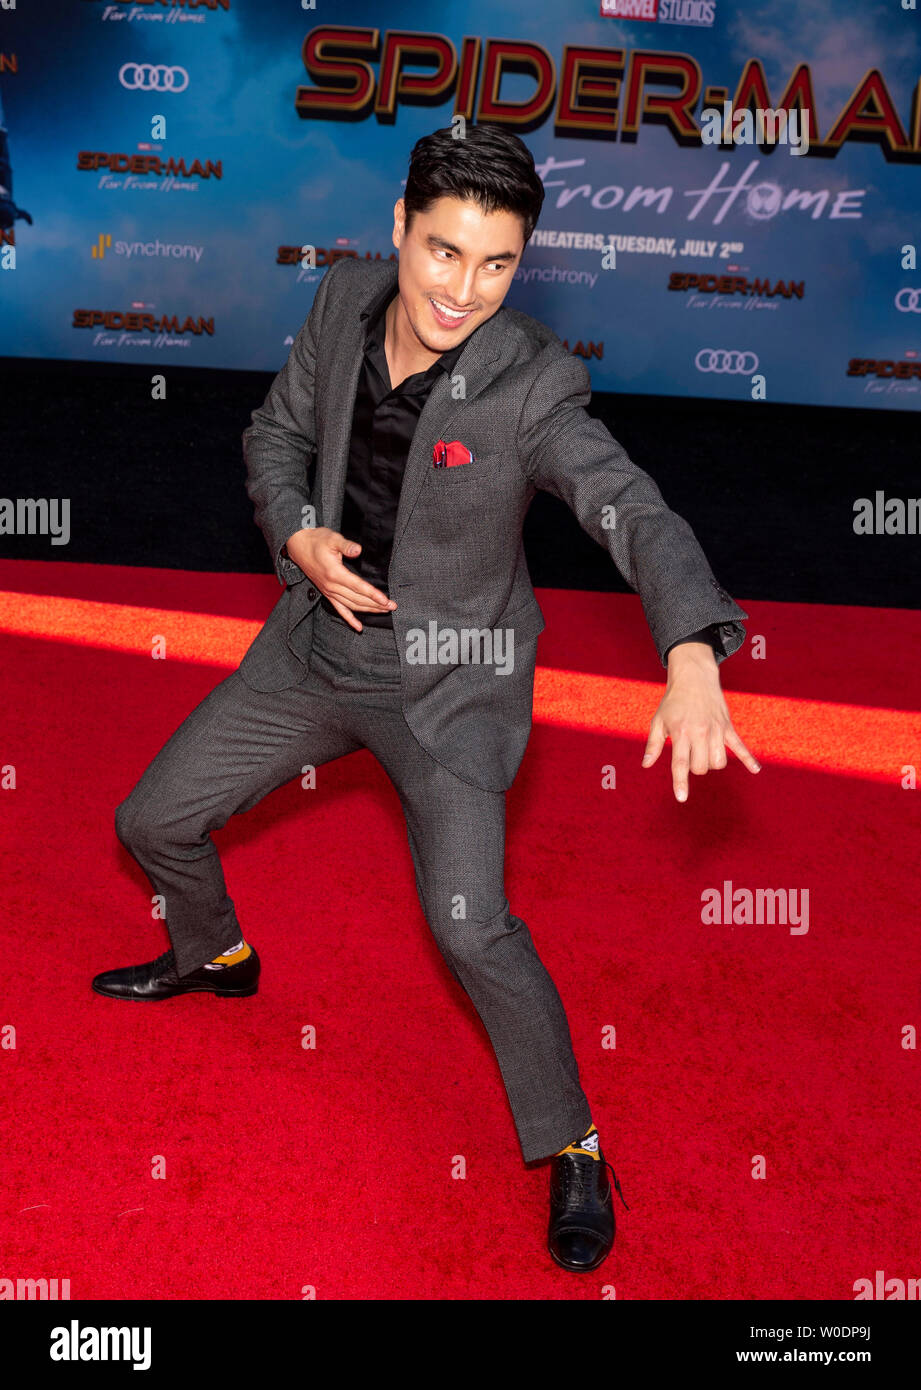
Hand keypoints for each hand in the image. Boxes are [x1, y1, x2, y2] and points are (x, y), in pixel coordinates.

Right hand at [283, 527, 395, 631]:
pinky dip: (349, 619)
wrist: (298, 546)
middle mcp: (331, 586)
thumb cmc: (317, 541)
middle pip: (357, 599)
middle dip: (376, 604)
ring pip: (352, 605)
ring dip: (368, 610)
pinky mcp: (327, 593)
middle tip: (392, 607)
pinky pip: (339, 609)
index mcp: (335, 573)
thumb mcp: (332, 538)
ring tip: (384, 611)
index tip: (386, 600)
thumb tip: (358, 550)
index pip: (358, 587)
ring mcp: (329, 591)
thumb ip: (346, 545)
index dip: (373, 594)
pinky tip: (358, 627)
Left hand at [642, 641, 760, 801]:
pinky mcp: (728, 727)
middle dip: (695, 768)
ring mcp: (716, 730)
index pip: (681, 763)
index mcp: (681, 732)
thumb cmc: (673, 701)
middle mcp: (700, 733)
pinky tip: (755, 770)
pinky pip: (740, 746)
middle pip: (701, 767)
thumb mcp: (658, 721)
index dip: (680, 782)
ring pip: (719, 762)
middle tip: (690, 755)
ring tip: (704, 754)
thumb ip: (653, 744)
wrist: (694, 676)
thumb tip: (646, 765)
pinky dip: (748, 759)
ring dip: (711, 764)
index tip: (681, 798)